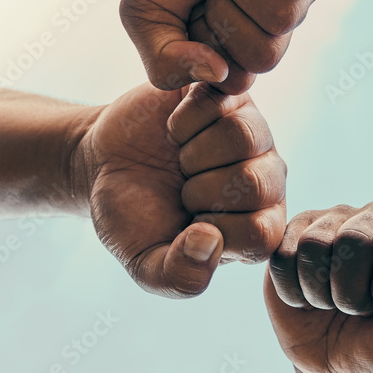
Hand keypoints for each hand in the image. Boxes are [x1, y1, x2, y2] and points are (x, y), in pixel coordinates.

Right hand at [75, 81, 286, 296]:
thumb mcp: (145, 262)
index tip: (187, 223)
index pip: (260, 233)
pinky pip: (222, 98)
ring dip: (195, 150)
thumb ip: (179, 277)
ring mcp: (255, 133)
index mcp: (260, 225)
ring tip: (182, 157)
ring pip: (245, 135)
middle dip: (200, 188)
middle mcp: (269, 178)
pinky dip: (185, 116)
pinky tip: (177, 128)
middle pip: (255, 180)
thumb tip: (211, 242)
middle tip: (182, 187)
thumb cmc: (132, 216)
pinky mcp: (232, 95)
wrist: (103, 164)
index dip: (211, 229)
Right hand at [121, 0, 330, 92]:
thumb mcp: (145, 17)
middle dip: (226, 18)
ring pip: (285, 18)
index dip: (208, 50)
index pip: (237, 81)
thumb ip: (164, 61)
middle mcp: (271, 25)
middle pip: (265, 56)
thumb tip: (215, 74)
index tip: (191, 15)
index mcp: (235, 45)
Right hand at [265, 202, 372, 372]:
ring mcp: (332, 221)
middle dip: (351, 293)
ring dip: (321, 293)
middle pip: (354, 238)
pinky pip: (283, 255)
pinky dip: (293, 292)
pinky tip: (309, 300)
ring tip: (333, 304)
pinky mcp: (293, 235)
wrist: (338, 369)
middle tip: (358, 311)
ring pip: (314, 243)